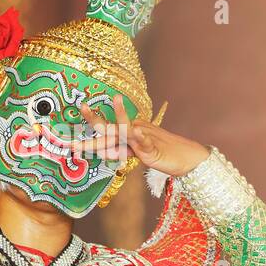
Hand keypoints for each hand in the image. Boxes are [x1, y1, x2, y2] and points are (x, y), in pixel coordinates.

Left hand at [73, 95, 209, 177]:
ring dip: (118, 120)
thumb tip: (103, 152)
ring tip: (107, 115)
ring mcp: (144, 139)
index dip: (92, 119)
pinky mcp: (154, 150)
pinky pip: (147, 143)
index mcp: (128, 133)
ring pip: (127, 131)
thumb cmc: (162, 154)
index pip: (107, 127)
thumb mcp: (137, 153)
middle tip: (82, 107)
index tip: (78, 110)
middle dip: (95, 119)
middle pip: (111, 126)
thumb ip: (121, 151)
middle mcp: (134, 132)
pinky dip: (142, 138)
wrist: (187, 158)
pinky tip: (137, 133)